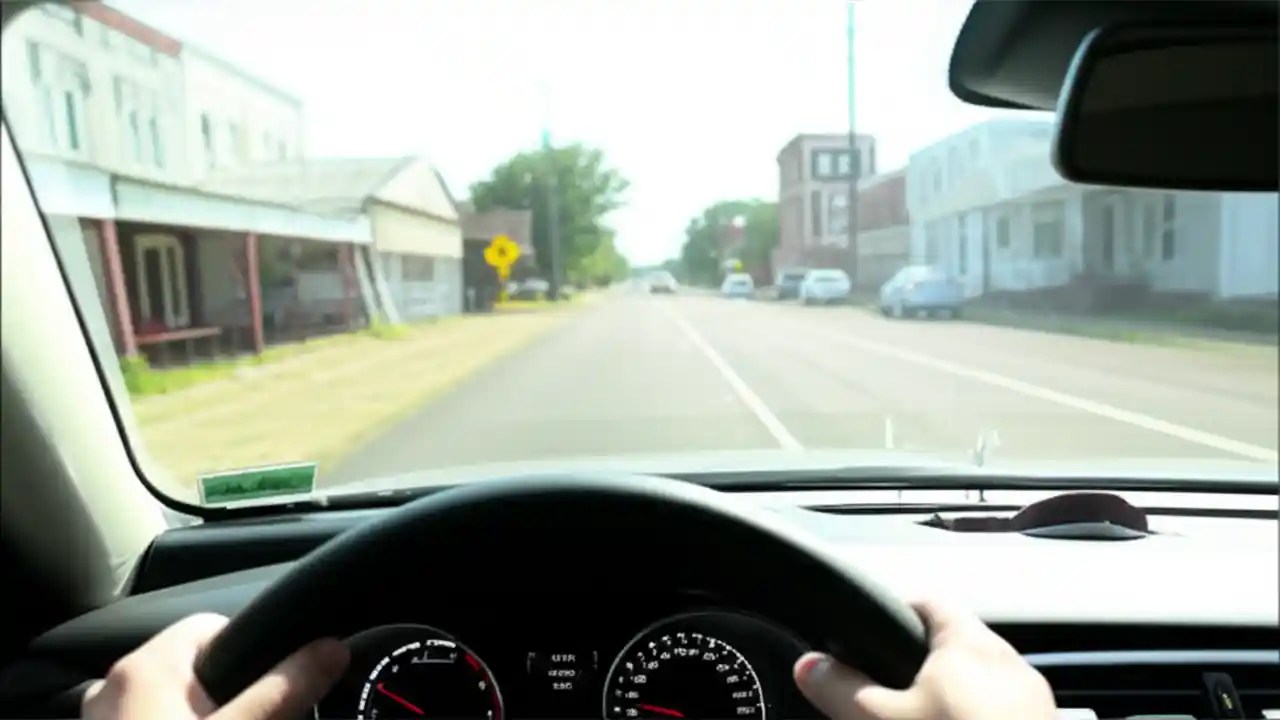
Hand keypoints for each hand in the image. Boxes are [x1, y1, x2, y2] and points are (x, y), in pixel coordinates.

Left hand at [82, 613, 348, 719]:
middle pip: (193, 669)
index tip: (269, 690)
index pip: (212, 628)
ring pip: (172, 702)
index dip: (251, 654)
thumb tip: (332, 649)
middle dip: (227, 693)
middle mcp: (114, 688)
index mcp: (146, 666)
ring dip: (203, 717)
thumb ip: (285, 689)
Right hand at [793, 600, 1055, 719]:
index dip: (894, 612)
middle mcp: (1009, 660)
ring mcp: (1036, 699)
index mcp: (968, 642)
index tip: (870, 635)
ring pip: (983, 681)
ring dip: (955, 695)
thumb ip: (843, 690)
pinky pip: (1004, 712)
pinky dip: (979, 717)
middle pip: (956, 644)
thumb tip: (808, 665)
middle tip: (890, 690)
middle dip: (923, 664)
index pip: (927, 601)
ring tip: (926, 717)